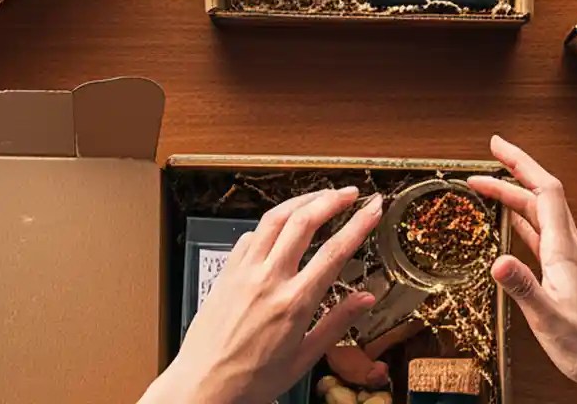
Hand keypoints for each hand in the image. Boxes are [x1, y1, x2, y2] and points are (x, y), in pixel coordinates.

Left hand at [141, 187, 383, 403]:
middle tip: (350, 193)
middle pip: (303, 222)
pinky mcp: (226, 272)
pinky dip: (270, 223)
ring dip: (301, 200)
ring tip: (320, 195)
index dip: (359, 223)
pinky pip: (250, 235)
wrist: (202, 386)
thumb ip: (337, 323)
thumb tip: (366, 299)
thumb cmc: (251, 379)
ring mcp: (244, 272)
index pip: (334, 251)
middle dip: (331, 199)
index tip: (374, 208)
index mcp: (294, 303)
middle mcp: (268, 280)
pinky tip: (281, 224)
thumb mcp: (304, 358)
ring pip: (274, 218)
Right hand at [469, 137, 576, 403]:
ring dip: (514, 197)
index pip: (544, 190)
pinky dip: (522, 222)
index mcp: (565, 251)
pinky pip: (541, 237)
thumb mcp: (549, 318)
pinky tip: (512, 225)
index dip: (521, 162)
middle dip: (511, 174)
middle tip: (483, 162)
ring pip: (540, 215)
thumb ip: (523, 288)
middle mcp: (569, 249)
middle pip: (540, 197)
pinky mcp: (567, 275)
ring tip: (488, 188)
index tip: (496, 145)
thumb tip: (498, 260)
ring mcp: (569, 261)